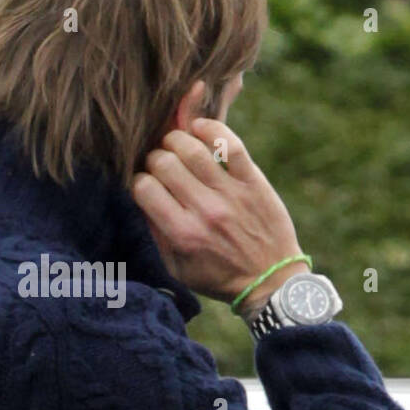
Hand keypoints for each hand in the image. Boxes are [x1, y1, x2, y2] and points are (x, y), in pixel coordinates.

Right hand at [131, 118, 307, 314]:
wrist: (270, 281)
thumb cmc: (219, 276)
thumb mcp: (177, 268)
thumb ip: (156, 235)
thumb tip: (140, 197)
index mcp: (182, 234)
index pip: (144, 188)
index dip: (139, 181)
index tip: (146, 185)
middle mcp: (204, 211)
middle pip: (163, 163)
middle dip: (154, 159)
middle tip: (160, 166)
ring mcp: (230, 194)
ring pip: (191, 148)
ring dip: (176, 140)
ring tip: (175, 146)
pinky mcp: (253, 182)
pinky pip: (229, 144)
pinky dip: (210, 129)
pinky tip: (198, 128)